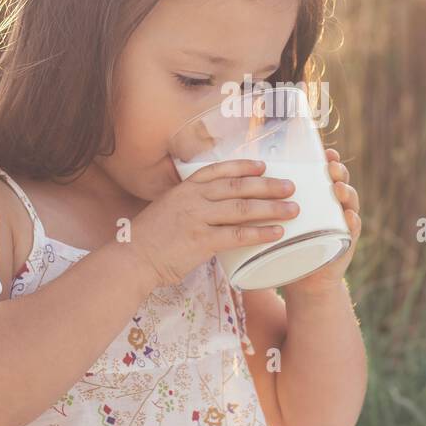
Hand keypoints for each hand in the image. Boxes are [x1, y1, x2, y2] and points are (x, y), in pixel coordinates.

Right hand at [126, 158, 299, 287]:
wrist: (133, 258)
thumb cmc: (150, 238)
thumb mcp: (168, 209)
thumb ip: (191, 204)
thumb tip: (216, 207)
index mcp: (185, 188)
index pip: (219, 170)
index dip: (244, 167)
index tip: (264, 166)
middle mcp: (194, 198)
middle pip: (238, 186)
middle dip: (268, 186)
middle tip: (290, 187)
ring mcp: (198, 218)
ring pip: (243, 208)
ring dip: (272, 208)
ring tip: (293, 209)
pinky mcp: (202, 241)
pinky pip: (238, 235)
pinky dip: (260, 233)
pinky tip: (276, 233)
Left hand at [280, 147, 360, 295]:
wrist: (303, 279)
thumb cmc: (288, 245)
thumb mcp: (281, 219)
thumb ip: (271, 201)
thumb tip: (244, 177)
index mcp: (320, 198)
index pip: (327, 174)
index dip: (330, 161)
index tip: (325, 152)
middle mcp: (334, 208)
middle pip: (341, 184)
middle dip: (339, 173)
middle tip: (330, 168)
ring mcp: (342, 225)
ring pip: (350, 204)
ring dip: (347, 194)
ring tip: (338, 189)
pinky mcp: (345, 244)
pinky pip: (352, 232)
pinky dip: (353, 223)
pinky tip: (349, 217)